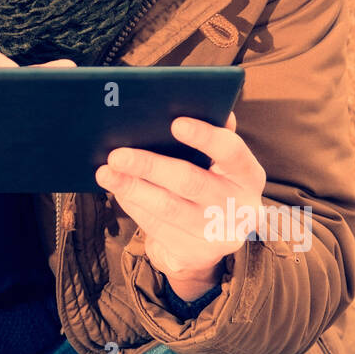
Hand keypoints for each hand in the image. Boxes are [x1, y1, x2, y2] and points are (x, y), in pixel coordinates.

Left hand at [95, 111, 265, 299]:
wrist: (212, 240)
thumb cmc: (211, 183)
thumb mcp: (219, 163)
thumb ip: (210, 134)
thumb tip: (195, 100)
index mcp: (248, 174)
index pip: (232, 151)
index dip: (205, 137)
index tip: (175, 122)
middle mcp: (240, 206)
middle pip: (191, 182)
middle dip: (150, 165)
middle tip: (117, 153)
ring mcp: (218, 234)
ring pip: (168, 208)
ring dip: (133, 188)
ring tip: (106, 172)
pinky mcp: (195, 253)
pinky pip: (157, 226)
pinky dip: (133, 205)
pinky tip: (117, 189)